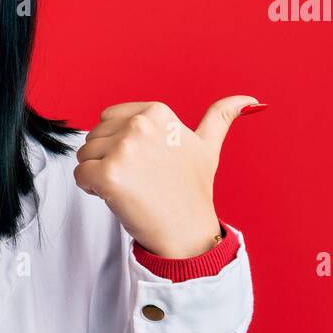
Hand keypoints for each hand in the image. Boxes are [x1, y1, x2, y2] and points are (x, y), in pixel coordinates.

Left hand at [73, 96, 262, 257]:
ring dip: (98, 174)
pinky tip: (117, 198)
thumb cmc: (193, 190)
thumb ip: (221, 117)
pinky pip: (79, 176)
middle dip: (108, 159)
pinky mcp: (108, 174)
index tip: (144, 163)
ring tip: (130, 188)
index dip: (119, 144)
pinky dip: (90, 189)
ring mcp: (124, 149)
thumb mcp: (208, 147)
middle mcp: (140, 125)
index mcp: (157, 112)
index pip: (109, 119)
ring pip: (85, 155)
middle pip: (94, 137)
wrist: (186, 231)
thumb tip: (252, 101)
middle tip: (139, 180)